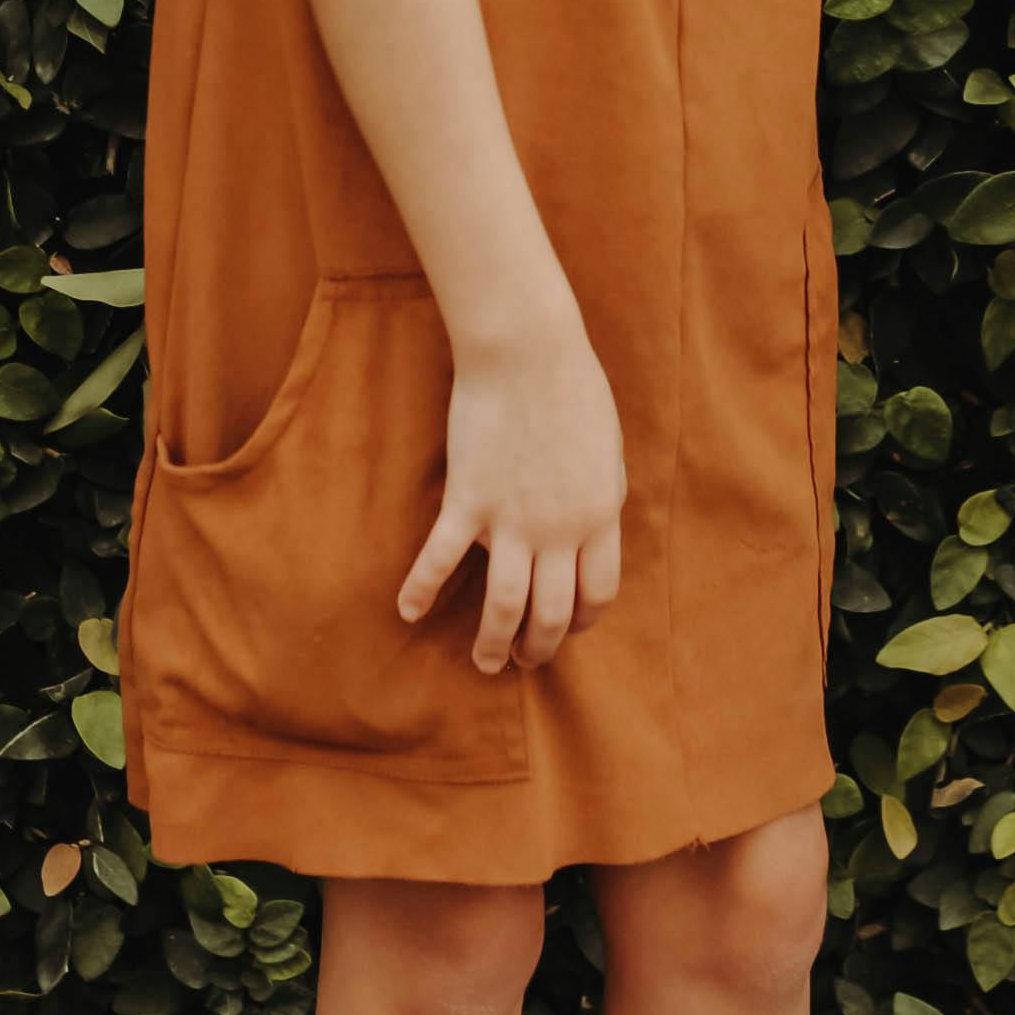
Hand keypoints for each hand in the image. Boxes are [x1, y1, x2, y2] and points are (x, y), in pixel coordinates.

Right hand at [401, 321, 626, 672]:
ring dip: (493, 642)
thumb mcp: (606, 451)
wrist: (528, 351)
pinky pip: (439, 559)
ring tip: (485, 663)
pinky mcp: (467, 501)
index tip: (569, 629)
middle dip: (539, 646)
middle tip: (523, 660)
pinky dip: (421, 590)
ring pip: (503, 605)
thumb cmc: (573, 389)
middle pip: (552, 613)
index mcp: (599, 517)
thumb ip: (599, 498)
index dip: (583, 621)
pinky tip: (408, 612)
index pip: (598, 594)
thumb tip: (591, 531)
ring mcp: (510, 519)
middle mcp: (558, 530)